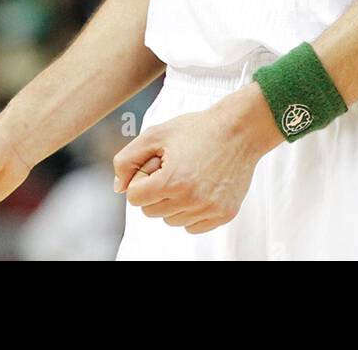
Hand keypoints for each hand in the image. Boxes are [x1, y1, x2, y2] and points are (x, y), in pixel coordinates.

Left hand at [112, 86, 279, 232]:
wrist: (239, 130)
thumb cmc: (195, 129)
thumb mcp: (155, 134)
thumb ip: (127, 160)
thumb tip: (119, 188)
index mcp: (172, 180)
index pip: (135, 197)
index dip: (140, 178)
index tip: (154, 164)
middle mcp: (191, 200)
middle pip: (150, 211)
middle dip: (154, 191)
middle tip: (171, 167)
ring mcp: (210, 209)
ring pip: (171, 220)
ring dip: (172, 202)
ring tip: (186, 175)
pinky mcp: (224, 214)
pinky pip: (192, 226)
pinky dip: (190, 211)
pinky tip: (198, 188)